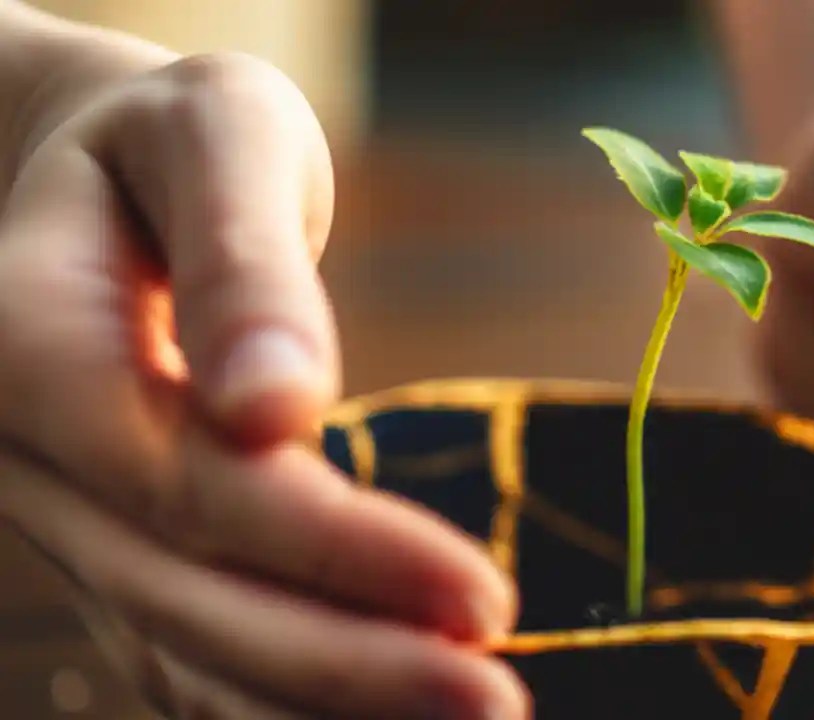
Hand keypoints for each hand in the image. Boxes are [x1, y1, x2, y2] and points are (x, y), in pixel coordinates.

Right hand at [0, 51, 526, 718]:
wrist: (94, 182)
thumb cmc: (172, 141)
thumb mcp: (216, 136)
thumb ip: (239, 260)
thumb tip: (276, 409)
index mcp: (32, 350)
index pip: (197, 487)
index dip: (343, 554)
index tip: (485, 600)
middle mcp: (33, 463)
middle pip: (189, 600)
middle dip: (350, 669)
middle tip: (498, 707)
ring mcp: (71, 519)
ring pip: (185, 650)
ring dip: (329, 707)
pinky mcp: (121, 544)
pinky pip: (195, 647)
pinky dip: (290, 699)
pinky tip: (392, 710)